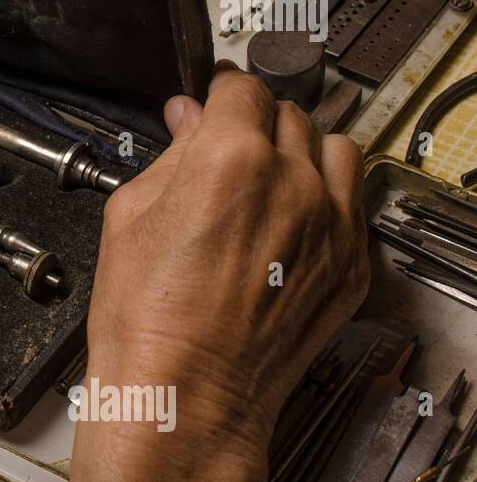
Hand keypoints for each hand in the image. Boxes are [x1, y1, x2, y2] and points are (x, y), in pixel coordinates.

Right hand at [57, 62, 369, 481]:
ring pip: (336, 151)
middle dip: (255, 123)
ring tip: (270, 179)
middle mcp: (294, 183)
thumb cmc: (148, 319)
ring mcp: (332, 226)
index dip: (219, 91)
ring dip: (303, 152)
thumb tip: (188, 122)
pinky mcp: (351, 267)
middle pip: (290, 114)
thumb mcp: (129, 214)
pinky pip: (352, 206)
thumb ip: (171, 155)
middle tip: (226, 150)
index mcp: (232, 158)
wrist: (186, 394)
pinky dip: (325, 200)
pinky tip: (288, 224)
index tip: (211, 103)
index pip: (241, 87)